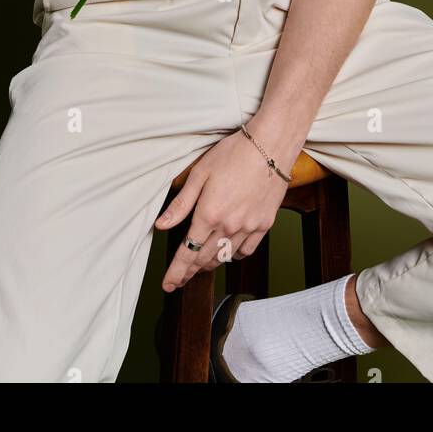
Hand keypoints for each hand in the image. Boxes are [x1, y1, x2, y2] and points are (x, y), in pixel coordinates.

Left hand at [153, 126, 293, 290]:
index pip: (187, 252)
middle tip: (180, 279)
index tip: (168, 285)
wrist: (271, 146)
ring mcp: (249, 227)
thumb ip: (181, 204)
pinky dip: (234, 255)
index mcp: (208, 214)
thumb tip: (161, 225)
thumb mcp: (200, 173)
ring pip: (225, 257)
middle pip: (205, 259)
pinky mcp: (265, 224)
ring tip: (200, 266)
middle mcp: (229, 226)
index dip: (176, 272)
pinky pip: (246, 250)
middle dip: (189, 272)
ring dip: (210, 264)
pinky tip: (228, 251)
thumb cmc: (234, 153)